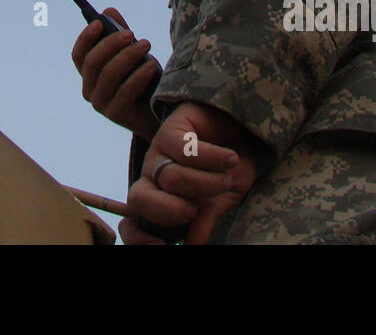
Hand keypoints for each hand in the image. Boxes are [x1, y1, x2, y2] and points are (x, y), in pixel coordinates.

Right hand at [71, 7, 160, 140]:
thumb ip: (120, 33)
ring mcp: (100, 104)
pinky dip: (139, 75)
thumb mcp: (130, 53)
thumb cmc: (140, 77)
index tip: (99, 22)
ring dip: (128, 56)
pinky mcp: (116, 114)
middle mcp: (88, 89)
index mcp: (88, 74)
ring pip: (108, 75)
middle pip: (92, 63)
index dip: (85, 38)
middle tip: (131, 33)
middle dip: (111, 44)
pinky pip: (125, 91)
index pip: (78, 55)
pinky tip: (151, 65)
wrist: (155, 112)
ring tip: (146, 44)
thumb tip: (109, 10)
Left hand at [122, 102, 261, 244]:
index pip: (130, 224)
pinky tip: (230, 158)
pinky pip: (186, 151)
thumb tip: (194, 247)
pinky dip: (215, 158)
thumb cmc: (228, 170)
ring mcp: (158, 151)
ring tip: (226, 175)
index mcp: (157, 200)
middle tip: (199, 208)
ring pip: (171, 179)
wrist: (244, 131)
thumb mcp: (221, 200)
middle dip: (174, 211)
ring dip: (208, 183)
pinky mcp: (171, 129)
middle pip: (139, 200)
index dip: (139, 240)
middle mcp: (151, 176)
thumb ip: (204, 220)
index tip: (164, 247)